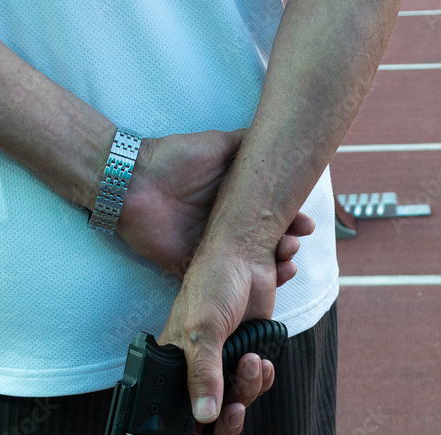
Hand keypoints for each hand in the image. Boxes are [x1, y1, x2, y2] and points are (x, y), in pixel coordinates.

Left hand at [116, 129, 313, 283]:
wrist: (134, 181)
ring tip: (285, 265)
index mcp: (237, 205)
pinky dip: (243, 289)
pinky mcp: (192, 268)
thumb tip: (280, 140)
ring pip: (250, 268)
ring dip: (273, 269)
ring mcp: (212, 251)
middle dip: (287, 247)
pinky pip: (221, 285)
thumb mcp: (220, 145)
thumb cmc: (175, 158)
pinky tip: (261, 284)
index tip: (306, 225)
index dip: (292, 223)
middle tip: (293, 245)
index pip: (272, 218)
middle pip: (266, 245)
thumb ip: (249, 145)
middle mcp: (228, 229)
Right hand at [159, 215, 290, 434]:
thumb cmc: (213, 285)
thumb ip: (203, 376)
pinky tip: (263, 358)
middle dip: (227, 417)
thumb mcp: (202, 331)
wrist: (248, 256)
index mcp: (171, 364)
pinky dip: (262, 376)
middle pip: (208, 418)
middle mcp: (193, 368)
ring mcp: (221, 363)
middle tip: (236, 411)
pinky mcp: (245, 352)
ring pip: (236, 400)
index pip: (169, 416)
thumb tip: (205, 417)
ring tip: (253, 361)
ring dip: (249, 388)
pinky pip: (255, 382)